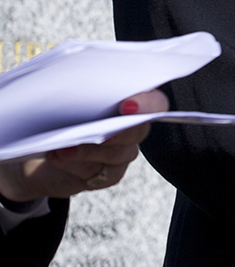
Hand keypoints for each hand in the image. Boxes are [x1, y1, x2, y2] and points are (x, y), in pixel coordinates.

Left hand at [0, 89, 167, 203]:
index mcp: (132, 103)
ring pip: (117, 155)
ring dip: (88, 151)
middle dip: (118, 132)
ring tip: (63, 148)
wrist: (46, 146)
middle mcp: (133, 128)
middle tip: (101, 135)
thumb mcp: (72, 98)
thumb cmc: (62, 115)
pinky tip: (57, 157)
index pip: (155, 102)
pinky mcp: (109, 175)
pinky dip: (74, 165)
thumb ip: (87, 94)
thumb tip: (86, 91)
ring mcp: (123, 153)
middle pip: (138, 131)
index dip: (147, 104)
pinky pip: (97, 173)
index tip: (128, 105)